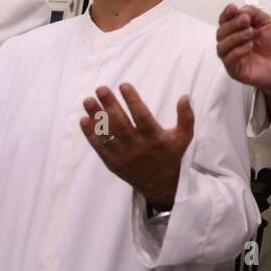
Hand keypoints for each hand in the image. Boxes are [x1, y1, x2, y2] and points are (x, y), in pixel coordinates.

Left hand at [79, 83, 193, 209]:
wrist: (159, 184)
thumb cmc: (171, 155)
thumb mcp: (184, 137)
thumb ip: (186, 117)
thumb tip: (184, 96)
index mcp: (155, 138)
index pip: (142, 116)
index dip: (132, 100)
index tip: (124, 85)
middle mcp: (138, 147)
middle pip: (121, 123)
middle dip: (110, 104)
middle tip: (100, 89)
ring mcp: (124, 156)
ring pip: (108, 134)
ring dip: (96, 116)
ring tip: (88, 101)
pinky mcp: (113, 163)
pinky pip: (99, 147)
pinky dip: (90, 134)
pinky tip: (84, 120)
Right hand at [216, 4, 270, 114]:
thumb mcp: (266, 23)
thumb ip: (254, 13)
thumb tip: (240, 10)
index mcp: (236, 31)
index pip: (224, 21)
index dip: (226, 14)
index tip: (233, 8)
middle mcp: (231, 44)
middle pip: (220, 32)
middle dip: (232, 24)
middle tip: (245, 20)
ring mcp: (231, 57)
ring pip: (221, 47)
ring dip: (235, 37)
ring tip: (250, 33)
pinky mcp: (235, 70)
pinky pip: (229, 60)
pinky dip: (238, 51)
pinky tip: (249, 46)